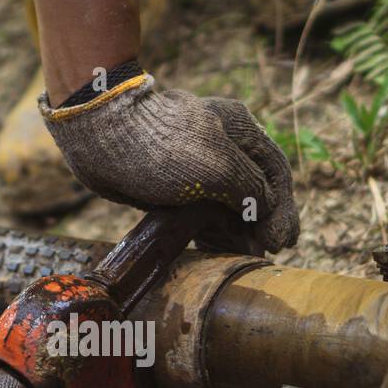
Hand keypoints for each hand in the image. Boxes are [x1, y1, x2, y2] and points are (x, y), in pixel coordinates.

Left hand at [39, 73, 298, 255]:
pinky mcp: (174, 185)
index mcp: (239, 131)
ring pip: (230, 203)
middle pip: (256, 189)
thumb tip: (266, 210)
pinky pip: (203, 211)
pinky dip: (215, 230)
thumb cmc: (162, 149)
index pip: (275, 172)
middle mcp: (223, 146)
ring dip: (242, 230)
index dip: (284, 209)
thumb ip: (252, 189)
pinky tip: (221, 249)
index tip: (285, 242)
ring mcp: (198, 166)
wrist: (102, 139)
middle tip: (272, 252)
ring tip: (250, 257)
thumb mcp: (219, 168)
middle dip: (265, 222)